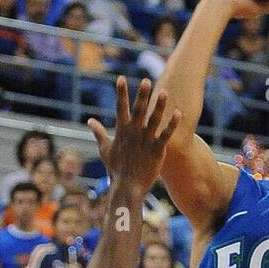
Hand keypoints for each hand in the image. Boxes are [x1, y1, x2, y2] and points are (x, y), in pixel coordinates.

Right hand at [87, 76, 180, 194]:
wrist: (127, 188)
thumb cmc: (116, 169)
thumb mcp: (105, 149)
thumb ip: (99, 133)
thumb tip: (90, 121)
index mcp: (122, 131)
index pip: (120, 108)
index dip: (121, 93)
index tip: (121, 78)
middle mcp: (134, 133)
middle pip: (139, 110)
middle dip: (142, 95)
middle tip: (146, 81)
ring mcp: (146, 141)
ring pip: (154, 120)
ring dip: (159, 106)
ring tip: (164, 92)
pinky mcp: (157, 150)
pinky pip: (166, 135)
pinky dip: (172, 125)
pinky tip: (178, 113)